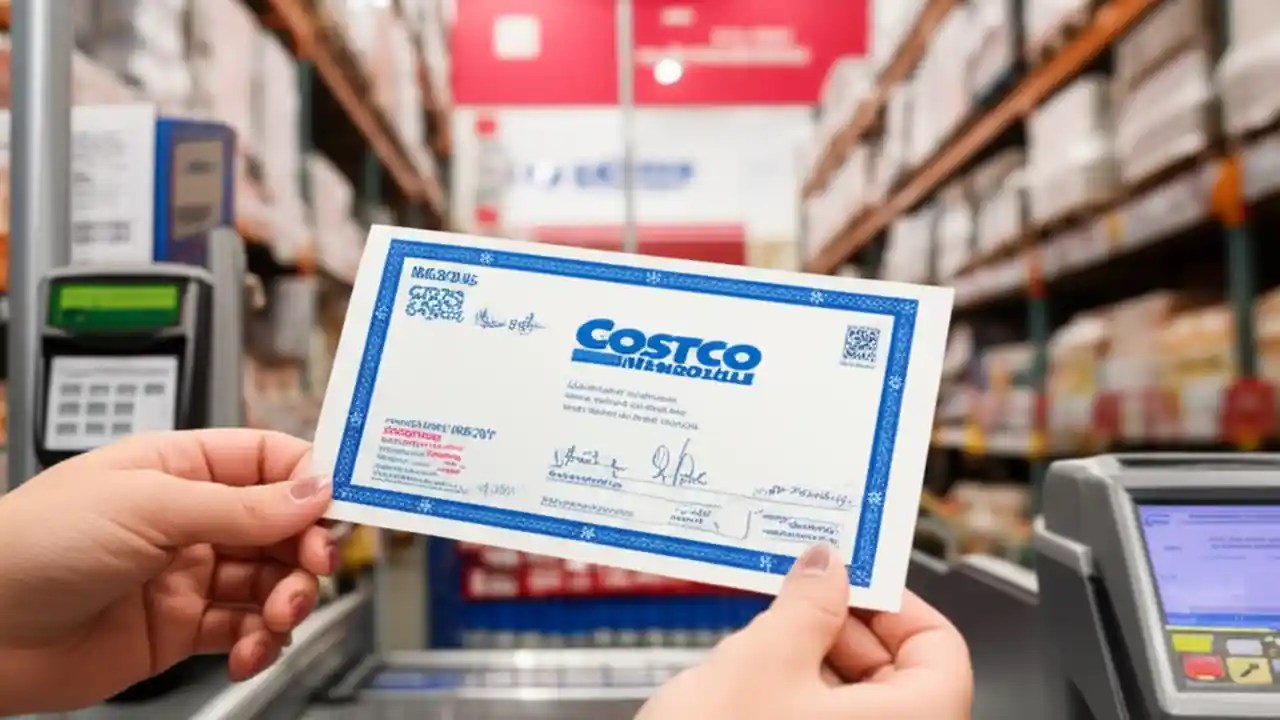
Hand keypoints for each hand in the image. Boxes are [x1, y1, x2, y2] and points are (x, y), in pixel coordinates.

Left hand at [0, 429, 334, 714]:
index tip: (339, 509)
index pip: (272, 461)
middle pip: (283, 526)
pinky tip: (251, 649)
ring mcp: (187, 573)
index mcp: (182, 466)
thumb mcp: (149, 507)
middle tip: (310, 570)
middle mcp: (191, 517)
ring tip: (277, 618)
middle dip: (306, 550)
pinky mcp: (179, 627)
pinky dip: (259, 642)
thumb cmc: (33, 544)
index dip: (313, 482)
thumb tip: (314, 491)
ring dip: (287, 600)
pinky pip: (242, 629)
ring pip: (270, 581)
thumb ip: (241, 506)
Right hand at [638, 543, 971, 719]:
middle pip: (895, 675)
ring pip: (853, 704)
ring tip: (751, 653)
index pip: (941, 648)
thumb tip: (828, 566)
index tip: (846, 576)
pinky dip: (790, 702)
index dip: (893, 603)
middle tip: (788, 600)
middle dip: (837, 630)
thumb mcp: (762, 661)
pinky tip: (742, 692)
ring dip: (805, 665)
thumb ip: (806, 604)